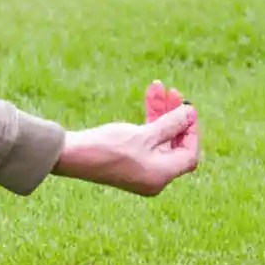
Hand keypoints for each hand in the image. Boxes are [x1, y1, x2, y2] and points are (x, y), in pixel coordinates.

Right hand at [51, 80, 199, 195]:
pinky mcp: (128, 161)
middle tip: (172, 93)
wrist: (72, 156)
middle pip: (174, 143)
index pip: (188, 153)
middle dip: (174, 116)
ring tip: (157, 87)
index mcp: (161, 175)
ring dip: (160, 113)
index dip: (191, 130)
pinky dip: (147, 121)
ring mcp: (141, 170)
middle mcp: (154, 176)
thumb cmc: (108, 146)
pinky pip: (145, 140)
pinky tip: (147, 100)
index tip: (187, 108)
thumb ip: (170, 124)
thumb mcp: (143, 134)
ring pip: (158, 138)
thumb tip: (190, 114)